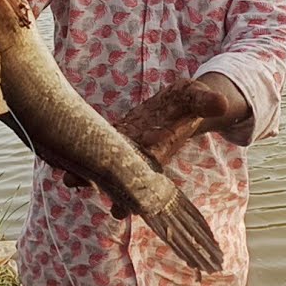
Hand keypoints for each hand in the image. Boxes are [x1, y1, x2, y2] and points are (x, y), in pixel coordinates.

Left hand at [63, 79, 227, 190]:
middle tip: (77, 184)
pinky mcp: (120, 135)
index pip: (149, 159)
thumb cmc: (195, 101)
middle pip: (123, 168)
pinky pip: (101, 146)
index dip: (136, 171)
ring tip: (67, 179)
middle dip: (103, 178)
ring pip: (108, 162)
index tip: (125, 188)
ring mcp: (131, 144)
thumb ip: (207, 102)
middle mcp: (145, 149)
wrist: (187, 105)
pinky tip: (64, 157)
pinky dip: (86, 153)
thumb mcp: (201, 96)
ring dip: (88, 170)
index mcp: (164, 141)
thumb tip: (221, 104)